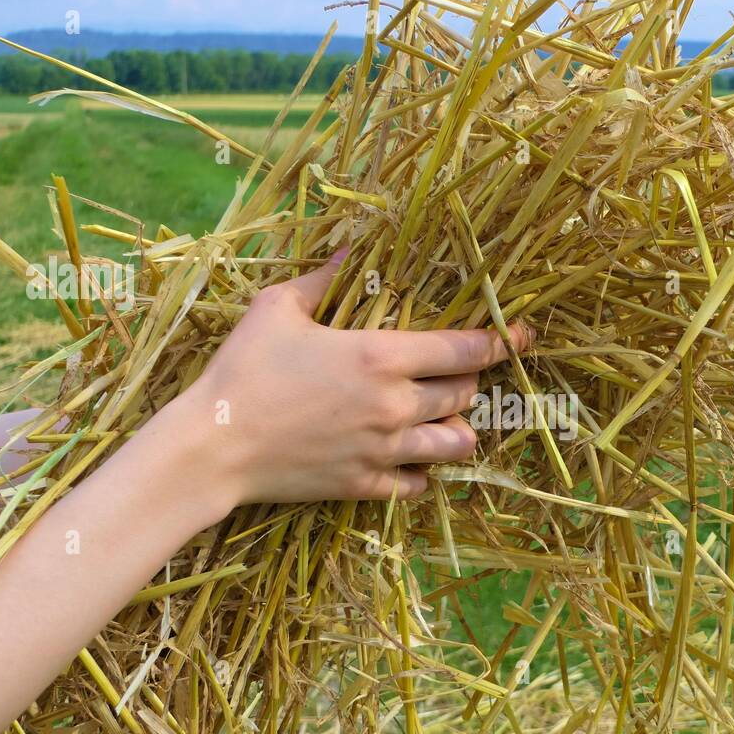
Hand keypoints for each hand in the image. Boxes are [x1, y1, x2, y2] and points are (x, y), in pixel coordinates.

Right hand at [178, 252, 532, 510]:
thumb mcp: (277, 309)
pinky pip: (418, 484)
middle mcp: (395, 407)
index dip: (499, 343)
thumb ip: (323, 278)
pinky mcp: (366, 485)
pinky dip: (422, 472)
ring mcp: (384, 451)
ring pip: (455, 445)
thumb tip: (348, 247)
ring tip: (445, 421)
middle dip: (468, 383)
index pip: (465, 351)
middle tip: (454, 375)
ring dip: (457, 430)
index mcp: (382, 357)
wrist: (213, 446)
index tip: (520, 338)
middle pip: (465, 396)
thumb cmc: (242, 370)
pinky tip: (409, 460)